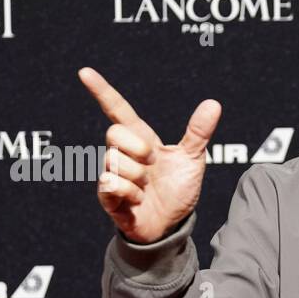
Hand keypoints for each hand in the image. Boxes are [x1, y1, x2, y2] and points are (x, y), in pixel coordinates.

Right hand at [78, 67, 220, 243]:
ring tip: (147, 187)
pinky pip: (110, 184)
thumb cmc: (178, 189)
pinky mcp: (108, 196)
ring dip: (138, 176)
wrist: (172, 225)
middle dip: (138, 148)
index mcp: (141, 139)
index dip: (102, 91)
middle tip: (153, 164)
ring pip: (114, 160)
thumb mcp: (192, 159)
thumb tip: (213, 104)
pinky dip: (131, 193)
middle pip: (114, 132)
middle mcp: (123, 154)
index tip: (84, 72)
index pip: (118, 110)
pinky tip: (139, 200)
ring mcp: (113, 174)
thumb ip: (198, 132)